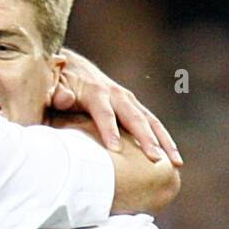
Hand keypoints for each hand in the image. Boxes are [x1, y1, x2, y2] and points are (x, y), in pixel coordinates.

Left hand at [53, 49, 180, 165]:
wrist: (70, 65)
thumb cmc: (57, 83)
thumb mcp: (52, 86)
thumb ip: (56, 93)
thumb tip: (65, 99)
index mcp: (95, 91)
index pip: (104, 113)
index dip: (109, 130)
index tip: (115, 149)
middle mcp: (116, 94)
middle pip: (135, 118)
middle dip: (146, 139)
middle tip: (155, 160)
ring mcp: (128, 99)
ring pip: (151, 121)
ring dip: (165, 142)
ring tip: (176, 164)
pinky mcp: (133, 106)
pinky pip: (153, 123)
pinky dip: (164, 139)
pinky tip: (173, 158)